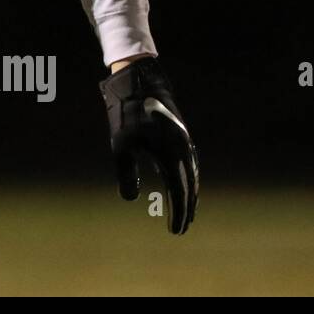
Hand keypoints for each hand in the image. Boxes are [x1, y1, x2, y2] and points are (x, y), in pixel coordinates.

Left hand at [99, 57, 199, 234]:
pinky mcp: (181, 135)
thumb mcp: (121, 146)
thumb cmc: (127, 114)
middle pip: (190, 187)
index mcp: (172, 155)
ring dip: (189, 194)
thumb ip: (126, 174)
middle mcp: (184, 150)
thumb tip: (130, 198)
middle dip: (186, 208)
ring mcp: (185, 142)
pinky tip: (181, 184)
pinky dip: (188, 178)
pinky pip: (189, 163)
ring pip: (192, 175)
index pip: (179, 192)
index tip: (176, 230)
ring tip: (186, 211)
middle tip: (182, 226)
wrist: (140, 83)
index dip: (178, 213)